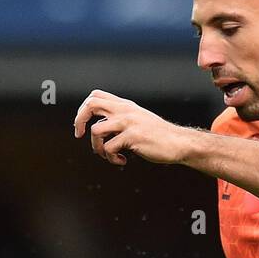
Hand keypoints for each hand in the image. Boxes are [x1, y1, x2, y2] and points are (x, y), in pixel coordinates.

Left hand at [73, 89, 187, 166]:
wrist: (178, 143)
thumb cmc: (158, 136)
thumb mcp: (138, 120)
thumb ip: (120, 119)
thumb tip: (99, 128)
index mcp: (125, 105)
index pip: (95, 96)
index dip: (83, 109)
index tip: (83, 125)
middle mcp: (125, 110)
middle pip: (91, 105)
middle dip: (79, 121)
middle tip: (79, 135)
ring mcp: (128, 123)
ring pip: (96, 131)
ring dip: (97, 148)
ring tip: (108, 155)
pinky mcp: (132, 137)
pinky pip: (109, 148)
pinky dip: (112, 159)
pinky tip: (122, 161)